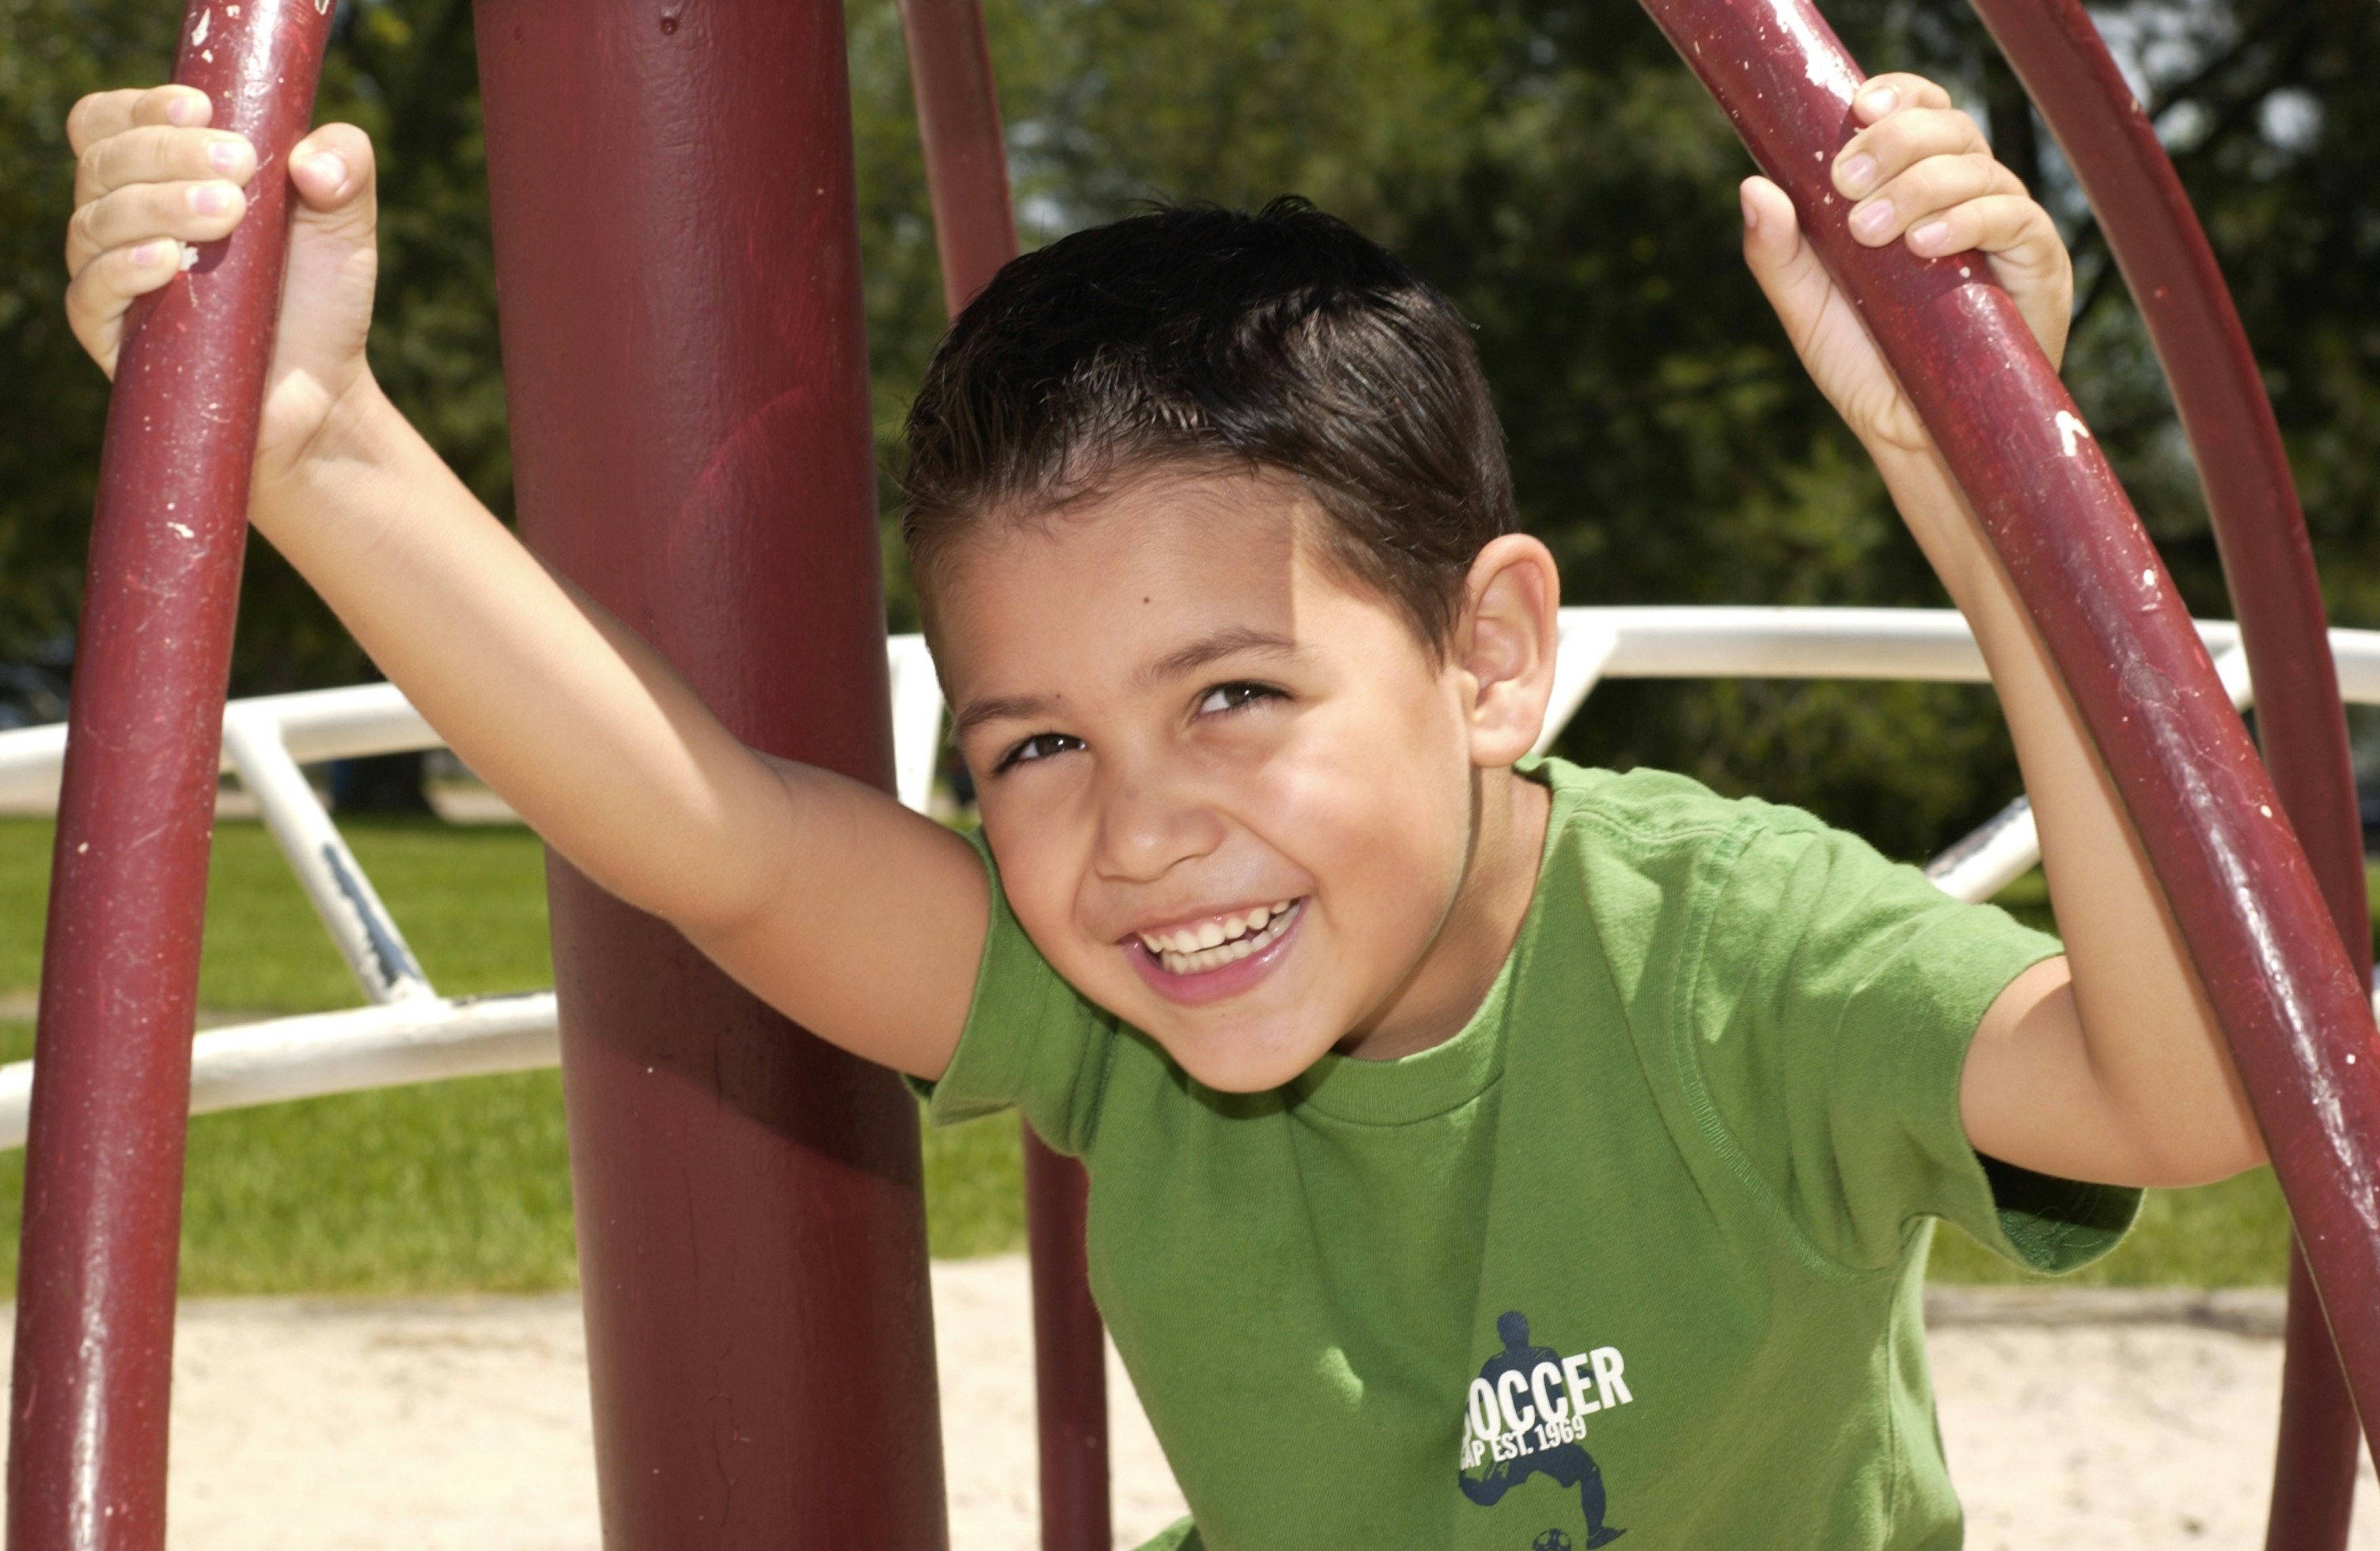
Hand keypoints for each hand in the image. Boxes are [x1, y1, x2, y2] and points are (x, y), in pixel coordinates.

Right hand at [64, 84, 383, 478]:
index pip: (114, 122)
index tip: (204, 109)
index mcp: (162, 178)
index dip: (144, 107)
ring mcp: (113, 279)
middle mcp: (125, 220)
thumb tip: (310, 161)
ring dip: (158, 205)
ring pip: (93, 221)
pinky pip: (90, 294)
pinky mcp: (114, 339)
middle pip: (103, 161)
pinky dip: (124, 269)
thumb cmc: (322, 299)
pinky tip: (167, 262)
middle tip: (239, 167)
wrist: (325, 395)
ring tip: (229, 214)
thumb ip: (347, 166)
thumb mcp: (347, 222)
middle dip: (167, 153)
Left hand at [1740, 73, 2072, 458]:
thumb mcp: (1807, 308)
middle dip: (1895, 141)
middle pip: (1948, 127)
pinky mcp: (2036, 261)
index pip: (1919, 112)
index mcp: (1912, 189)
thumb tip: (1753, 185)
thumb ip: (1779, 251)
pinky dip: (1968, 220)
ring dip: (1918, 186)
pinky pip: (2014, 216)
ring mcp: (2003, 225)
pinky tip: (1925, 245)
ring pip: (1977, 166)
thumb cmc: (1865, 366)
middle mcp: (1962, 196)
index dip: (1895, 97)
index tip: (1854, 108)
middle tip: (1846, 181)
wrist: (1914, 434)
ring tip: (1872, 231)